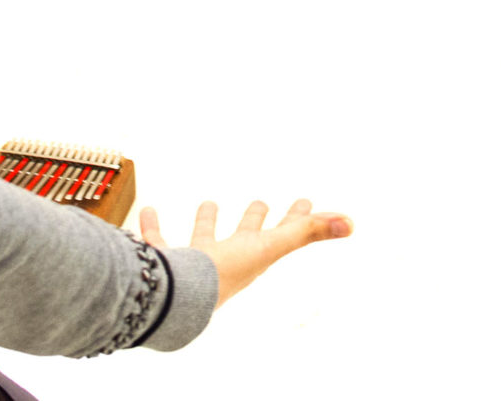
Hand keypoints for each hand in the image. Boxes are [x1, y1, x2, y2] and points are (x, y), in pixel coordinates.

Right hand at [139, 197, 351, 308]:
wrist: (173, 300)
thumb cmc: (222, 275)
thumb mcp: (269, 246)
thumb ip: (308, 232)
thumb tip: (352, 222)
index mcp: (252, 257)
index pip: (282, 234)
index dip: (297, 217)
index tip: (307, 200)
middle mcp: (226, 261)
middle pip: (245, 237)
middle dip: (253, 220)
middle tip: (260, 202)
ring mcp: (195, 264)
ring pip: (203, 239)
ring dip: (206, 222)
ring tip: (209, 203)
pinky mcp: (164, 264)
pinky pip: (159, 244)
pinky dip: (154, 227)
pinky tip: (148, 210)